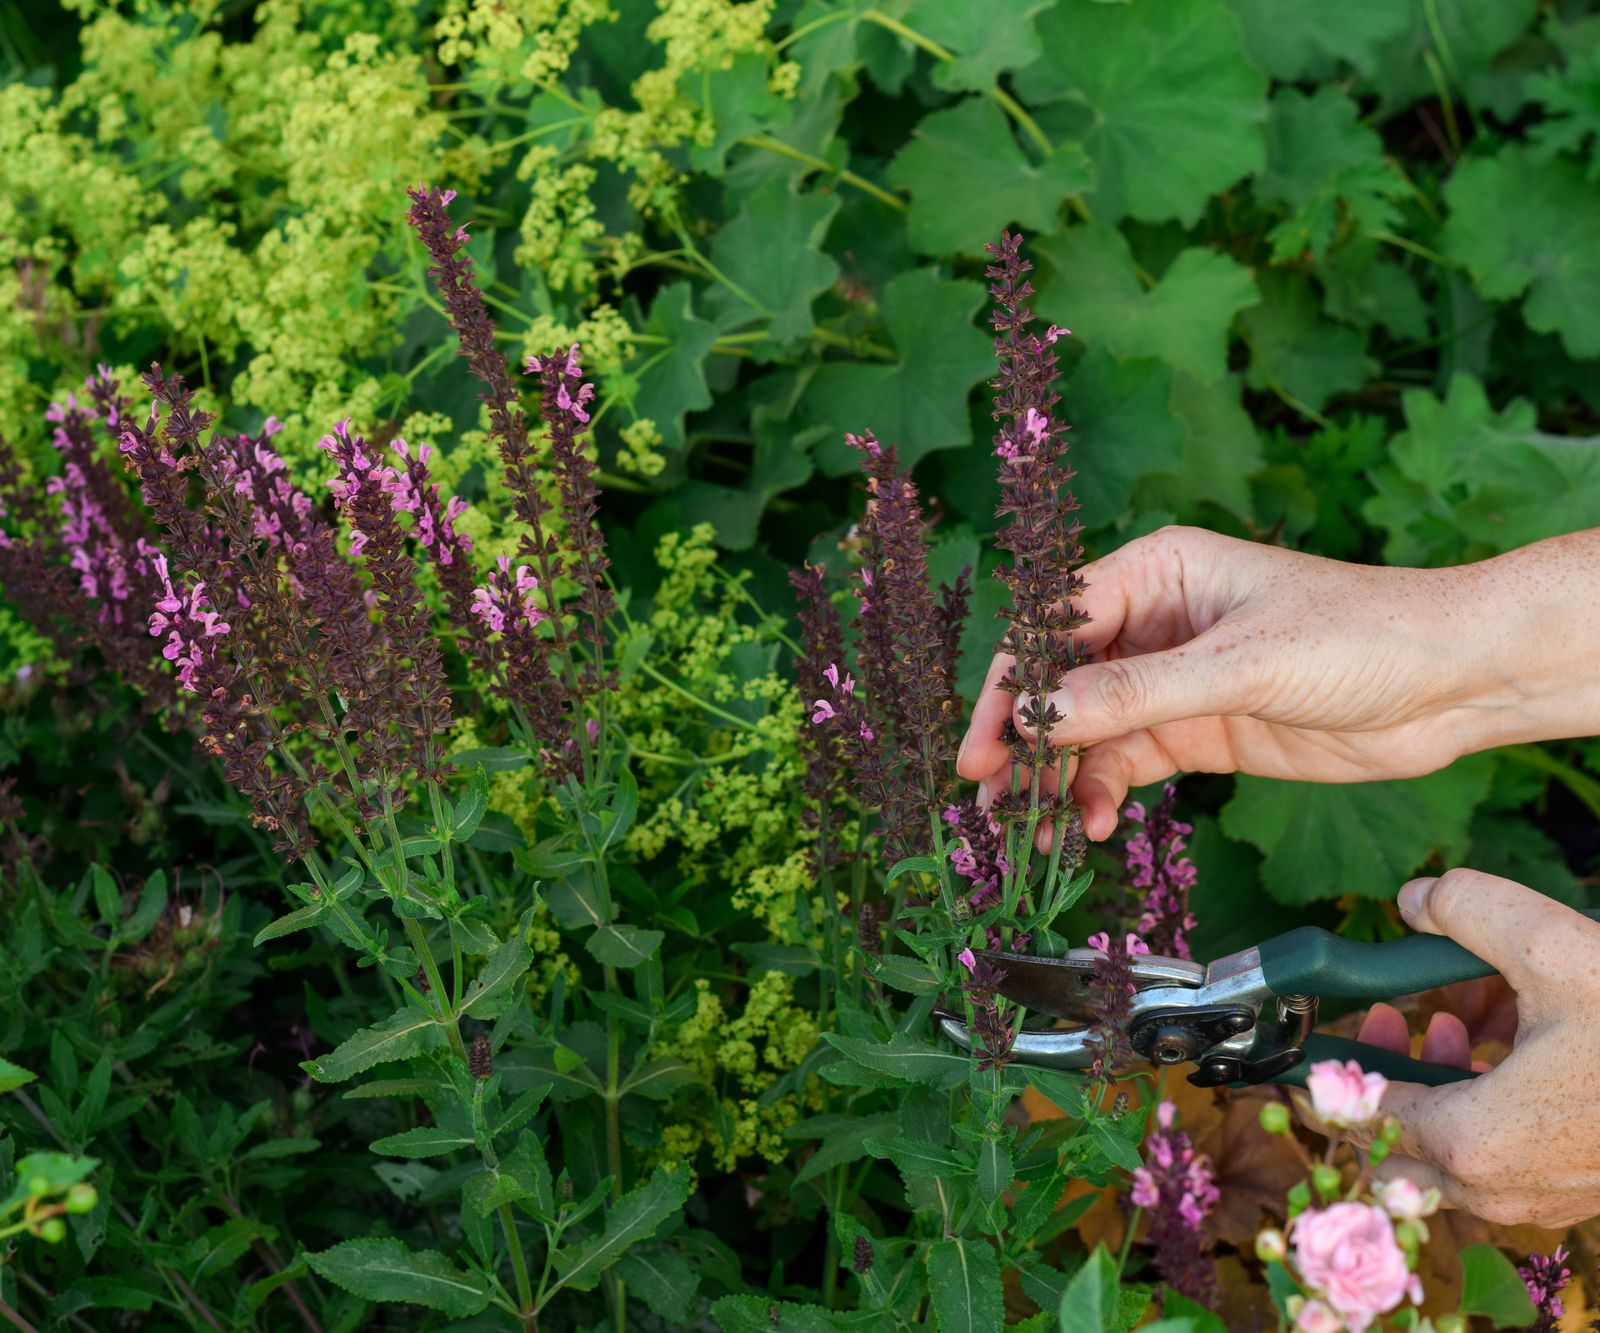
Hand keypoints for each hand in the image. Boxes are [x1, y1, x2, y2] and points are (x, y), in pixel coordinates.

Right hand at [958, 525, 1528, 842]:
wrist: (1453, 684)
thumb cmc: (1360, 635)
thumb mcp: (1241, 663)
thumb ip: (1134, 692)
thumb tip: (1033, 714)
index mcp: (1156, 573)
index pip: (1053, 627)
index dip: (1011, 685)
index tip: (982, 745)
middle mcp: (1153, 624)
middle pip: (1060, 685)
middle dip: (1023, 743)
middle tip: (990, 802)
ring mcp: (1174, 682)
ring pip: (1087, 733)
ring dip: (1057, 781)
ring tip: (1036, 834)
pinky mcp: (1198, 732)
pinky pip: (1127, 765)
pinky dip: (1101, 795)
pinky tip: (1092, 826)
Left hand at [1356, 868, 1599, 1226]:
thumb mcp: (1555, 943)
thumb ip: (1465, 908)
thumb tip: (1414, 898)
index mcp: (1475, 1142)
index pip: (1364, 1112)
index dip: (1342, 1057)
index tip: (1350, 1014)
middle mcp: (1502, 1188)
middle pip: (1402, 1145)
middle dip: (1395, 1072)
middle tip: (1410, 1016)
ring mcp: (1544, 1198)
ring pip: (1457, 1150)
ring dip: (1450, 1079)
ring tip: (1472, 1012)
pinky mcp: (1581, 1190)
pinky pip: (1508, 1153)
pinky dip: (1496, 1099)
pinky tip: (1523, 1037)